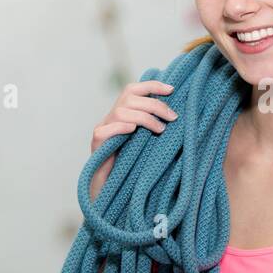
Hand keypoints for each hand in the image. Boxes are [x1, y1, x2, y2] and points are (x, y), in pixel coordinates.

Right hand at [87, 80, 176, 201]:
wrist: (112, 186)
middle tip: (172, 117)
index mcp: (123, 112)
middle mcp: (111, 117)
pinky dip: (120, 128)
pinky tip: (133, 130)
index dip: (152, 86)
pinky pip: (105, 130)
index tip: (172, 89)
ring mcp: (102, 129)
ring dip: (144, 118)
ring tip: (160, 130)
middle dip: (155, 105)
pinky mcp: (96, 143)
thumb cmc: (133, 162)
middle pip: (129, 98)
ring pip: (120, 112)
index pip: (133, 89)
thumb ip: (154, 124)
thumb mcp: (147, 139)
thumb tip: (176, 114)